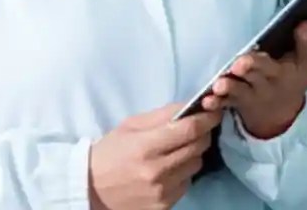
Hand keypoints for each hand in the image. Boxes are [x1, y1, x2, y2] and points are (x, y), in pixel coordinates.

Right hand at [89, 103, 221, 209]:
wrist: (92, 188)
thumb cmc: (109, 152)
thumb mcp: (128, 126)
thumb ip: (160, 116)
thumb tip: (188, 106)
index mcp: (145, 146)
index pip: (188, 130)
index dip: (206, 119)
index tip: (214, 111)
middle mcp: (157, 171)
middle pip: (197, 147)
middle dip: (202, 133)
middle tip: (198, 127)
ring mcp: (163, 191)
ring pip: (195, 165)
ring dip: (192, 153)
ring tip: (178, 149)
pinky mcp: (165, 205)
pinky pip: (187, 182)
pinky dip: (183, 172)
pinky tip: (169, 168)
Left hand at [202, 5, 306, 137]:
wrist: (280, 113)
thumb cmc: (301, 73)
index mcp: (302, 65)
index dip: (306, 40)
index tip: (303, 24)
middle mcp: (280, 78)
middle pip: (269, 71)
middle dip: (257, 66)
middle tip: (244, 61)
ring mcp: (258, 91)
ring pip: (244, 88)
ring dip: (233, 85)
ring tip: (222, 82)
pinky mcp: (239, 101)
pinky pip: (226, 102)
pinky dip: (216, 101)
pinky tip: (207, 99)